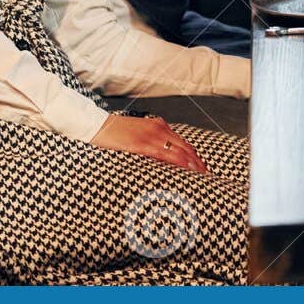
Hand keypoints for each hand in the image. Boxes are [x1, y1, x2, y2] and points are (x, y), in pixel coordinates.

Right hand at [91, 113, 207, 171]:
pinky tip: (185, 172)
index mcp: (159, 127)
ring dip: (193, 166)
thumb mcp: (137, 136)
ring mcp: (151, 136)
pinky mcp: (141, 144)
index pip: (184, 144)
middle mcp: (159, 129)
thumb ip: (150, 145)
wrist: (95, 125)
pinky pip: (164, 154)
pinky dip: (178, 163)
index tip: (204, 170)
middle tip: (209, 177)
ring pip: (180, 152)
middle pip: (186, 148)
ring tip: (202, 178)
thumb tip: (160, 162)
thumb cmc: (113, 134)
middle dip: (199, 163)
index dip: (196, 158)